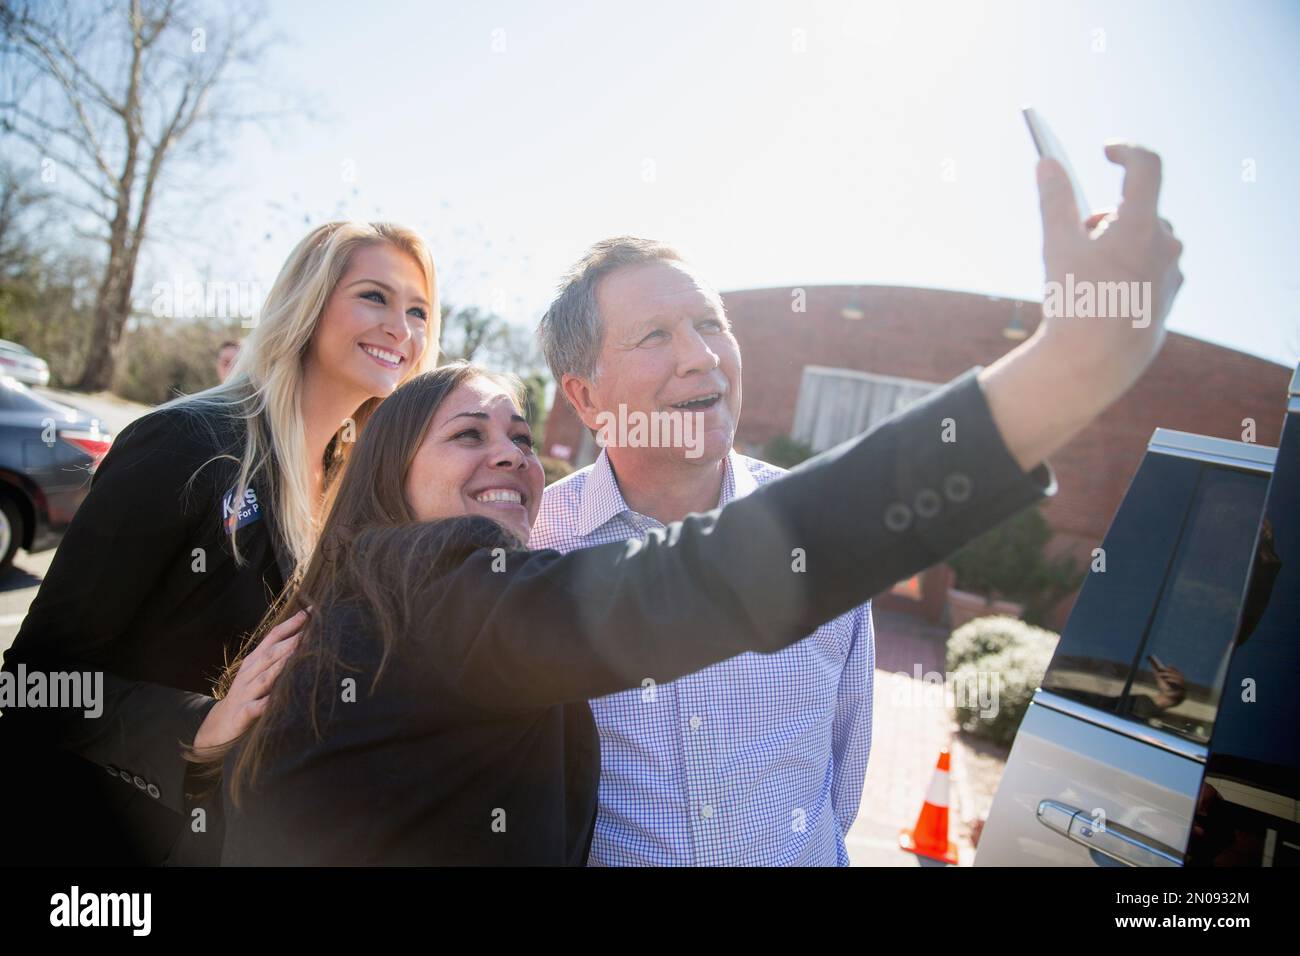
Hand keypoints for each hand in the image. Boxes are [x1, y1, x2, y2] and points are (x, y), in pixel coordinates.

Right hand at [193, 608, 306, 751]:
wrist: (219, 726)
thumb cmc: (247, 694)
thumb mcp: (258, 672)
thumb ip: (277, 656)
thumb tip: (305, 636)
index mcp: (254, 660)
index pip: (273, 637)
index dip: (291, 624)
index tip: (310, 611)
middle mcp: (249, 673)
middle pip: (271, 654)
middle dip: (291, 641)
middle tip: (312, 631)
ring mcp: (245, 693)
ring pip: (265, 678)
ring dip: (281, 667)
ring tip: (297, 657)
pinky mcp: (242, 715)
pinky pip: (255, 708)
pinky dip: (266, 704)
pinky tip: (276, 701)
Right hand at [1034, 144, 1184, 400]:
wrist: (1097, 363)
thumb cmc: (1076, 304)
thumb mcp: (1057, 246)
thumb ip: (1055, 199)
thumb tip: (1047, 163)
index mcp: (1141, 225)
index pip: (1146, 166)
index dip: (1126, 151)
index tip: (1106, 152)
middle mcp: (1166, 244)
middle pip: (1135, 210)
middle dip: (1104, 219)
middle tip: (1076, 245)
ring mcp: (1172, 271)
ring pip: (1144, 240)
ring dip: (1117, 244)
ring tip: (1088, 278)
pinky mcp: (1170, 294)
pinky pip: (1150, 267)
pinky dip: (1128, 269)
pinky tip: (1104, 297)